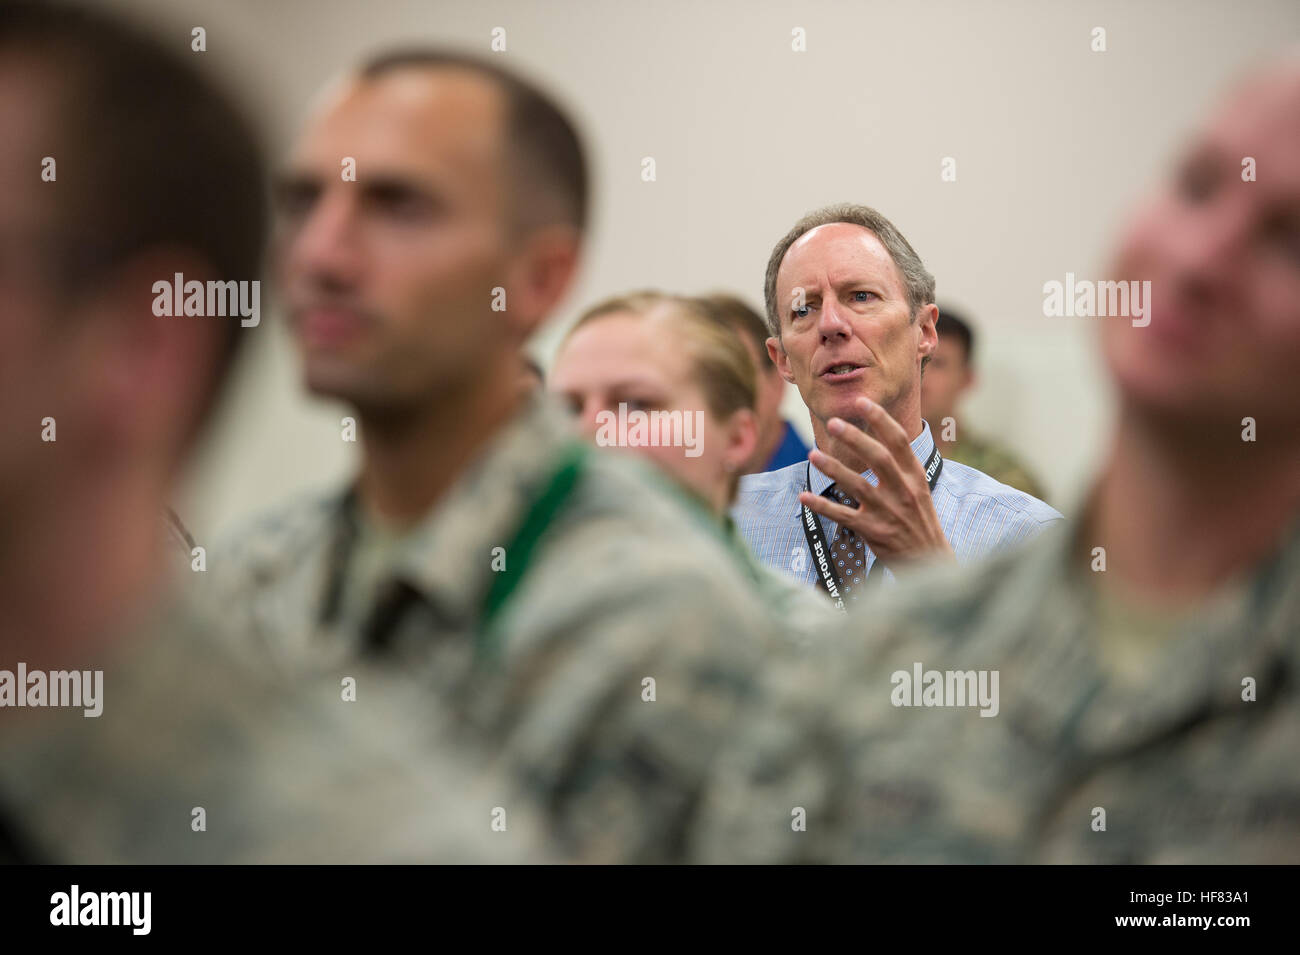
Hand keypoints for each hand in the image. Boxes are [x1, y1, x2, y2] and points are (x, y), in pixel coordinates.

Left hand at [797, 397, 953, 567]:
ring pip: (856, 485)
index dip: (880, 419)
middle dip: (854, 438)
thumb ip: (901, 464)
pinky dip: (821, 506)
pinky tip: (804, 497)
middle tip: (832, 422)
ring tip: (813, 454)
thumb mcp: (918, 488)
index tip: (862, 401)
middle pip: (877, 458)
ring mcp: (887, 512)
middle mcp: (903, 491)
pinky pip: (842, 515)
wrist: (930, 560)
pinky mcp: (873, 531)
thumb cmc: (919, 519)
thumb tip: (883, 430)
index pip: (898, 441)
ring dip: (832, 468)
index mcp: (915, 476)